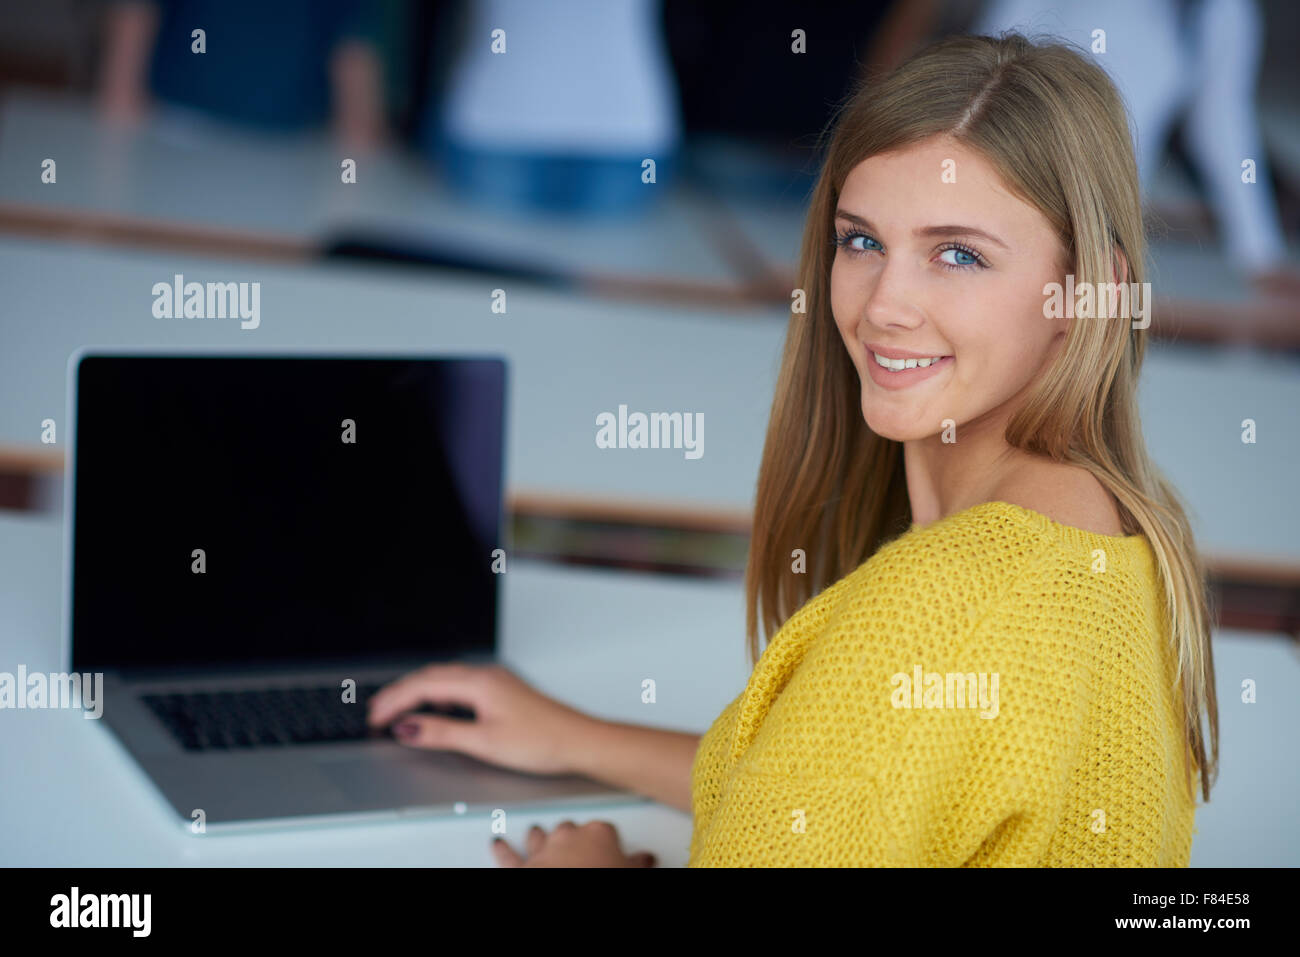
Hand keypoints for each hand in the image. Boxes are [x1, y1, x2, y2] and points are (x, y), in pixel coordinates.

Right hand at [365, 663, 592, 774]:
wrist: (579, 741)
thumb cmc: (542, 741)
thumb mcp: (484, 742)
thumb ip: (442, 733)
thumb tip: (407, 727)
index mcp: (479, 682)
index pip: (424, 684)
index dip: (395, 701)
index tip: (375, 717)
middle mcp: (487, 674)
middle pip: (432, 676)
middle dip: (401, 692)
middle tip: (377, 712)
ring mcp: (496, 680)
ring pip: (446, 678)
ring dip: (419, 691)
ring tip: (399, 710)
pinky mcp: (503, 690)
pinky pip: (461, 684)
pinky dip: (439, 694)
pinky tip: (438, 709)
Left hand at [491, 821, 655, 867]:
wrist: (569, 895)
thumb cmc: (600, 877)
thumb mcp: (631, 872)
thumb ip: (637, 863)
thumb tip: (647, 860)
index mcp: (599, 833)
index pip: (608, 831)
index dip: (611, 842)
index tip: (616, 851)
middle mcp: (569, 836)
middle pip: (571, 829)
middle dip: (573, 835)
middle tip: (578, 843)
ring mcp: (544, 851)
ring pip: (539, 836)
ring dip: (538, 834)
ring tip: (535, 830)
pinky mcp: (522, 868)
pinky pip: (509, 856)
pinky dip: (502, 850)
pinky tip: (496, 844)